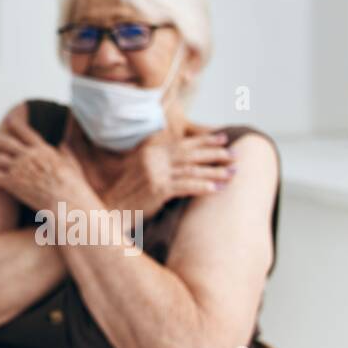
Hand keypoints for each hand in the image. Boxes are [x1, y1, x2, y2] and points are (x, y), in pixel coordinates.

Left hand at [0, 115, 89, 212]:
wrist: (66, 201)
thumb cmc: (74, 185)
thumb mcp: (72, 164)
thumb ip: (66, 151)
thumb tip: (63, 142)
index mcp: (42, 150)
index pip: (26, 133)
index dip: (16, 125)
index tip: (8, 119)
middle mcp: (28, 156)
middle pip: (6, 143)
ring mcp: (19, 168)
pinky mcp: (13, 183)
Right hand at [93, 122, 234, 214]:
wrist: (112, 209)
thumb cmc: (130, 194)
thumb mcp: (143, 171)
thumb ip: (161, 162)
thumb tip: (186, 160)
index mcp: (150, 151)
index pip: (182, 143)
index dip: (204, 140)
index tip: (222, 137)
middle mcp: (152, 158)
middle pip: (190, 153)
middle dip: (215, 153)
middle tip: (235, 154)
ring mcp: (154, 173)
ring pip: (191, 169)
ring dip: (214, 170)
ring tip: (232, 172)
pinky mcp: (157, 189)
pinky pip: (186, 185)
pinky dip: (203, 186)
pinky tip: (217, 188)